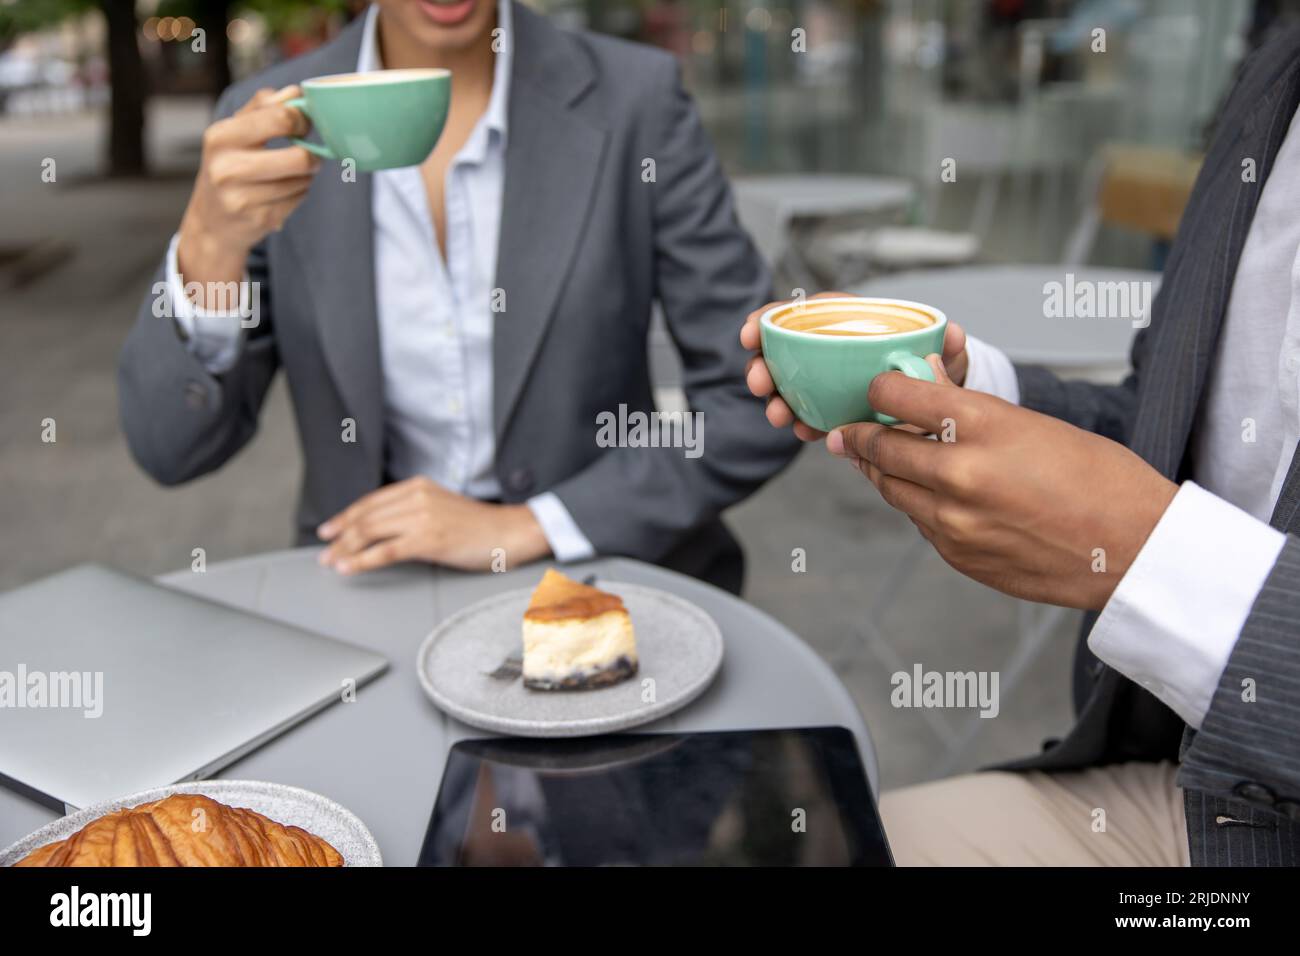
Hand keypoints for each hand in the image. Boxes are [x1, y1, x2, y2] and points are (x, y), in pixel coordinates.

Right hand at [176, 86, 318, 298]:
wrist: (212, 222)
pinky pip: (299, 200)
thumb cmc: (228, 166)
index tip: (303, 124)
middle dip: (312, 156)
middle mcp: (227, 168)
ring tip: (290, 174)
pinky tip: (283, 192)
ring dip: (305, 176)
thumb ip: (262, 107)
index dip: (302, 120)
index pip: (280, 118)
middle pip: (299, 158)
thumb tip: (295, 93)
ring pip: (303, 181)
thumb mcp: (233, 131)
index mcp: (221, 136)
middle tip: (309, 154)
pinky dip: (299, 194)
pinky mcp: (260, 220)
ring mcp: (242, 198)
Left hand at [316, 477, 551, 573]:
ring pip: (370, 533)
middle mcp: (417, 497)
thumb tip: (385, 530)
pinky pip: (386, 551)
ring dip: (345, 549)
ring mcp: (422, 517)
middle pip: (366, 516)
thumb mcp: (442, 507)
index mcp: (418, 486)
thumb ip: (415, 511)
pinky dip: (362, 561)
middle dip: (340, 535)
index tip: (330, 529)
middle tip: (324, 550)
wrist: (510, 532)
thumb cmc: (481, 526)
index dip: (346, 516)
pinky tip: (350, 567)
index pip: (371, 501)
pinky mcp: (428, 539)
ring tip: (331, 562)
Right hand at [740, 292, 970, 440]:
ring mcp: (828, 381)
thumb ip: (948, 346)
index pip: (806, 312)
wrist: (943, 405)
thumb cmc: (938, 367)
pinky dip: (802, 422)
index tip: (752, 331)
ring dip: (777, 399)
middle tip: (758, 383)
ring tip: (778, 416)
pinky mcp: (832, 409)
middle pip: (787, 349)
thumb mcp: (945, 354)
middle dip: (763, 364)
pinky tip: (803, 430)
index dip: (773, 318)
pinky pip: (809, 413)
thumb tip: (951, 335)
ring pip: (790, 384)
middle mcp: (834, 348)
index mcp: (852, 322)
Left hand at [829, 366, 1176, 609]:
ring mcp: (953, 522)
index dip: (880, 388)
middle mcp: (958, 474)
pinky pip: (918, 522)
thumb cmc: (1099, 478)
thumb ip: (970, 411)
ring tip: (880, 458)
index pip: (897, 395)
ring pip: (891, 489)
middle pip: (881, 447)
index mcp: (982, 427)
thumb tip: (923, 385)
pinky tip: (929, 494)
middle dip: (864, 435)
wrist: (1136, 550)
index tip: (878, 388)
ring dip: (883, 471)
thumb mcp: (1033, 424)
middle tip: (853, 429)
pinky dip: (917, 504)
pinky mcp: (957, 555)